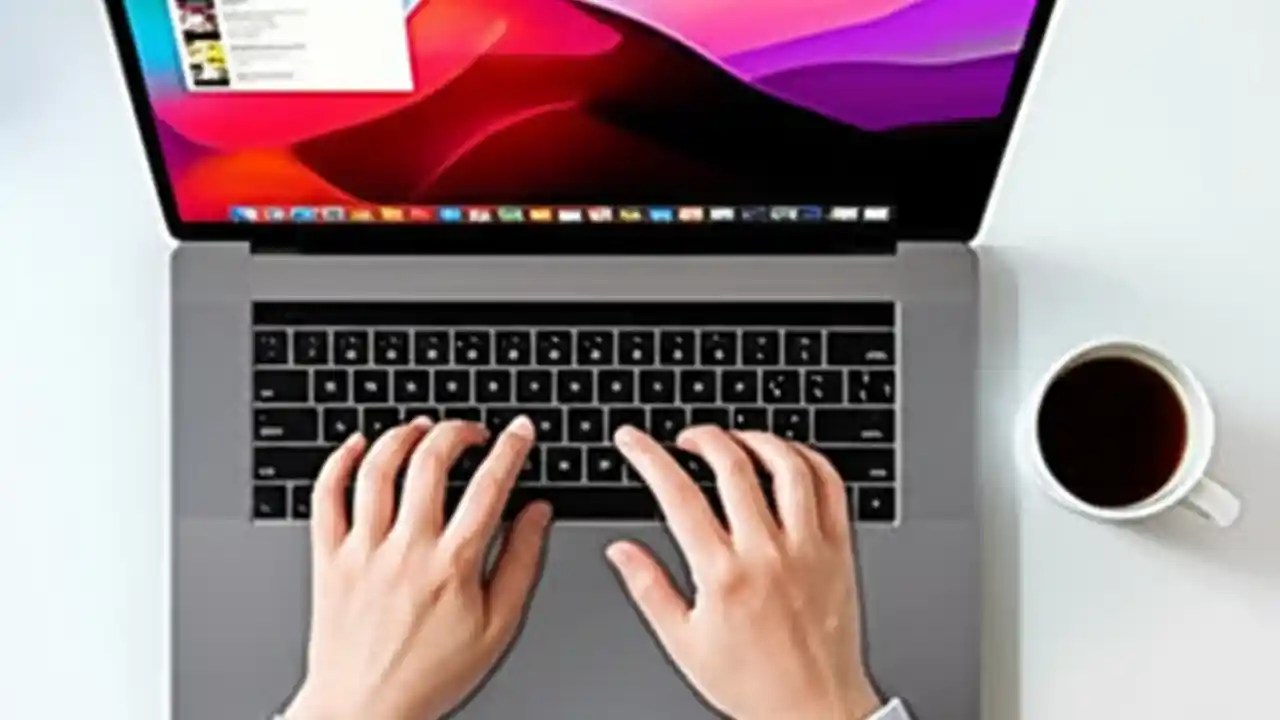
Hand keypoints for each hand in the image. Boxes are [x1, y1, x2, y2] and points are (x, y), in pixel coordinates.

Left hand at [284, 416, 551, 719]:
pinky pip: (326, 496)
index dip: (511, 449)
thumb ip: (522, 563)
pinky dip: (339, 460)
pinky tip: (358, 445)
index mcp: (452, 567)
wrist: (363, 710)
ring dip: (402, 435)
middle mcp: (406, 551)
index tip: (521, 431)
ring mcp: (363, 551)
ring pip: (377, 468)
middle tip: (471, 431)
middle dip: (457, 431)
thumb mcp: (498, 628)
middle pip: (430, 463)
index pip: (489, 488)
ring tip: (421, 430)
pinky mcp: (328, 558)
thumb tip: (538, 514)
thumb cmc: (431, 675)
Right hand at [609, 426, 881, 719]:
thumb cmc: (752, 684)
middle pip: (732, 465)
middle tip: (686, 438)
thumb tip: (621, 549)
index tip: (633, 439)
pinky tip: (787, 458)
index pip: (677, 495)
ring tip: (736, 440)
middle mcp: (767, 553)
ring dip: (756, 439)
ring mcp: (808, 547)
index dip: (648, 456)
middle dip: (702, 436)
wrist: (815, 709)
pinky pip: (830, 485)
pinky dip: (807, 459)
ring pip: (787, 465)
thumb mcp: (683, 642)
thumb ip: (648, 588)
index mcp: (723, 575)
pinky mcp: (839, 549)